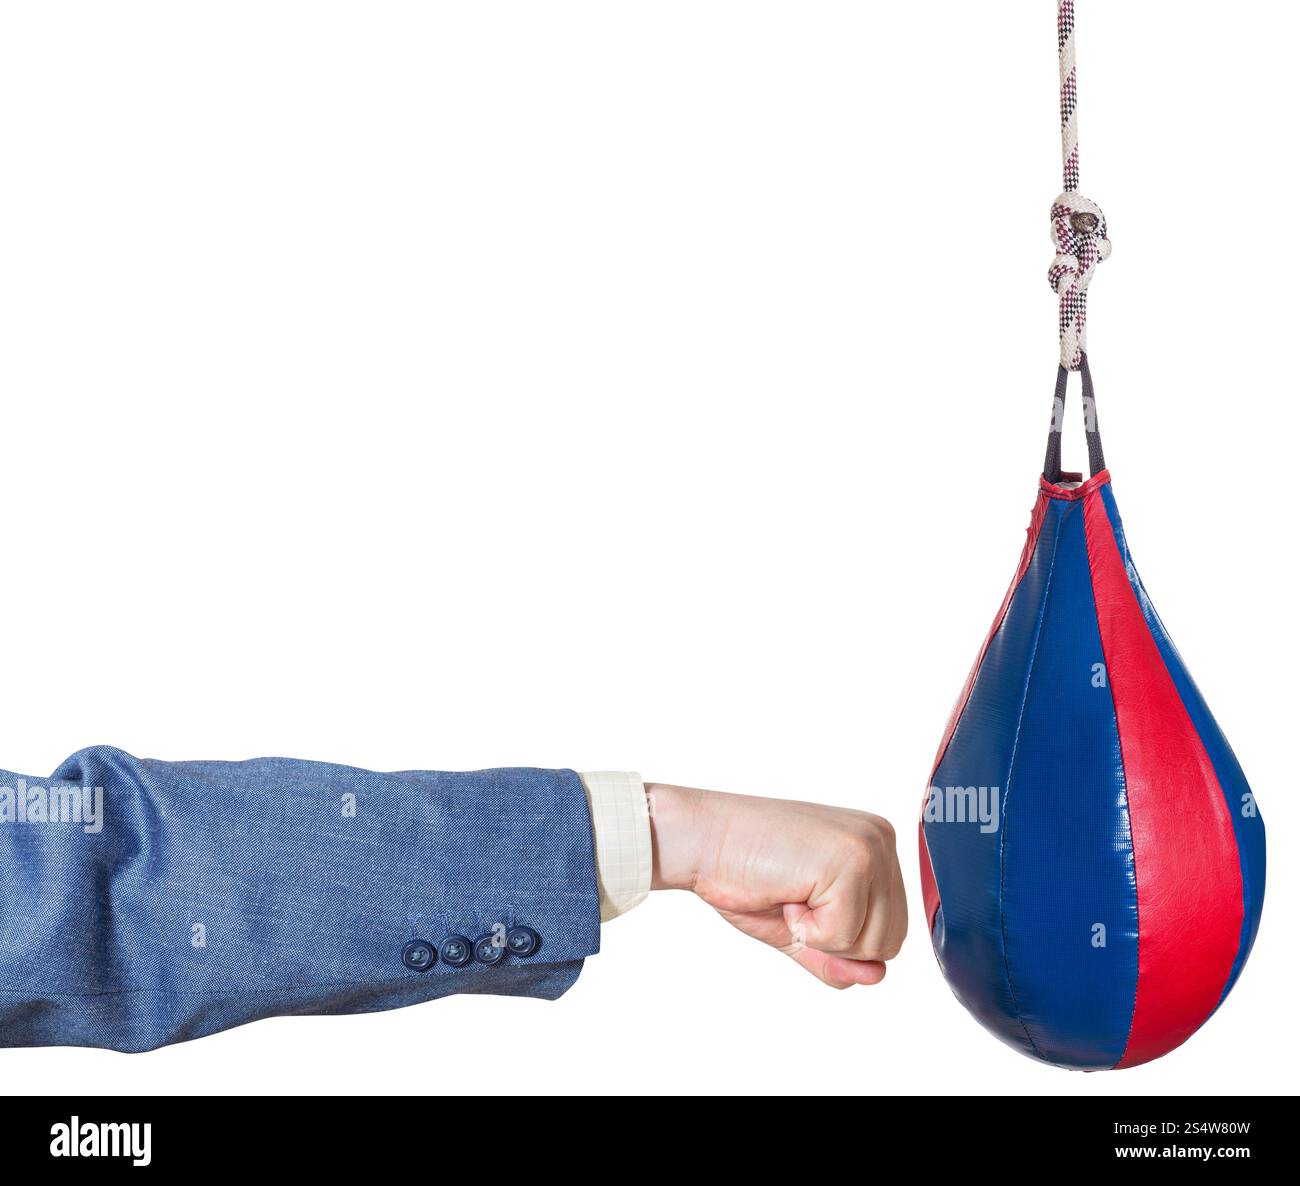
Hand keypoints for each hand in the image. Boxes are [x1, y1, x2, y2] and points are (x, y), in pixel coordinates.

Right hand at [647, 783, 907, 988]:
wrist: (699, 838)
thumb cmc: (741, 871)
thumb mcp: (800, 926)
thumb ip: (840, 954)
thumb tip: (877, 976)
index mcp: (874, 846)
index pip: (891, 929)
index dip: (840, 937)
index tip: (799, 897)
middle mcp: (880, 840)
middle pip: (890, 940)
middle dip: (836, 940)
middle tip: (792, 897)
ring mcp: (869, 848)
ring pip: (874, 944)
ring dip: (821, 935)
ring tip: (789, 891)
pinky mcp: (852, 861)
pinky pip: (845, 936)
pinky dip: (807, 930)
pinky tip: (785, 891)